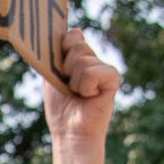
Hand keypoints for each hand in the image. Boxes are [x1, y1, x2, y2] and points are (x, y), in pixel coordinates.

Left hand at [38, 28, 119, 150]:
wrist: (70, 131)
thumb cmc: (61, 107)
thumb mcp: (51, 75)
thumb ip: (54, 53)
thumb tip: (66, 32)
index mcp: (80, 57)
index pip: (73, 35)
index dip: (64, 47)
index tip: (60, 66)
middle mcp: (94, 59)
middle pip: (76, 45)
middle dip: (66, 68)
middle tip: (70, 86)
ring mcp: (104, 67)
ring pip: (81, 60)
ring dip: (74, 82)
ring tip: (79, 94)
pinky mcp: (113, 77)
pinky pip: (91, 72)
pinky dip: (84, 87)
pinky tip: (90, 97)